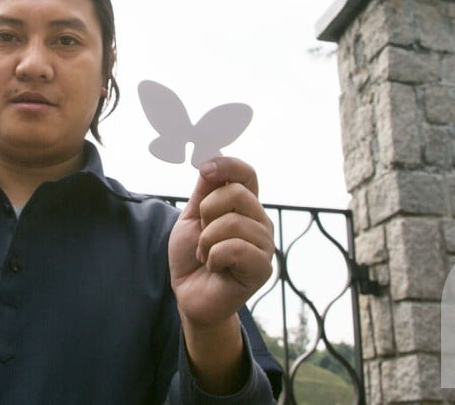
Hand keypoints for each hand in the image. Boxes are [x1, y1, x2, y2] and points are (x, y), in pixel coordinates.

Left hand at [168, 156, 273, 391]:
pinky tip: (216, 267)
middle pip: (236, 193)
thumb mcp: (191, 217)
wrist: (190, 295)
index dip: (227, 165)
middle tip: (202, 236)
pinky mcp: (262, 268)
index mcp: (244, 206)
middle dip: (206, 213)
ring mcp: (264, 245)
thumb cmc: (192, 256)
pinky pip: (235, 248)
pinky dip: (214, 257)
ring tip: (207, 255)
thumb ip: (203, 191)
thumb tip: (211, 159)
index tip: (204, 170)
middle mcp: (259, 221)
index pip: (247, 174)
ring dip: (207, 241)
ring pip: (232, 222)